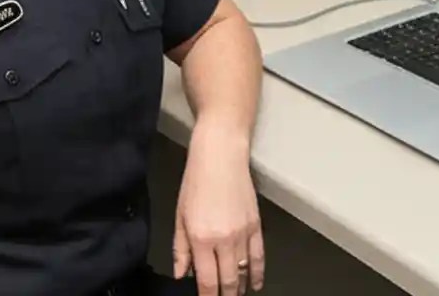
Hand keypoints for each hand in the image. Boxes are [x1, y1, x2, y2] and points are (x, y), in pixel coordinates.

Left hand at [173, 120, 264, 294]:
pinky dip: (257, 273)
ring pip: (243, 271)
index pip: (207, 280)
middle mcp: (224, 240)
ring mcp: (243, 234)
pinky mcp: (256, 225)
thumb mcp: (179, 215)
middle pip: (228, 281)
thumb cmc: (196, 181)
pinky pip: (259, 257)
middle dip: (225, 295)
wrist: (220, 156)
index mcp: (201, 238)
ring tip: (236, 295)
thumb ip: (180, 248)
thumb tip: (181, 273)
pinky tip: (254, 283)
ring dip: (239, 288)